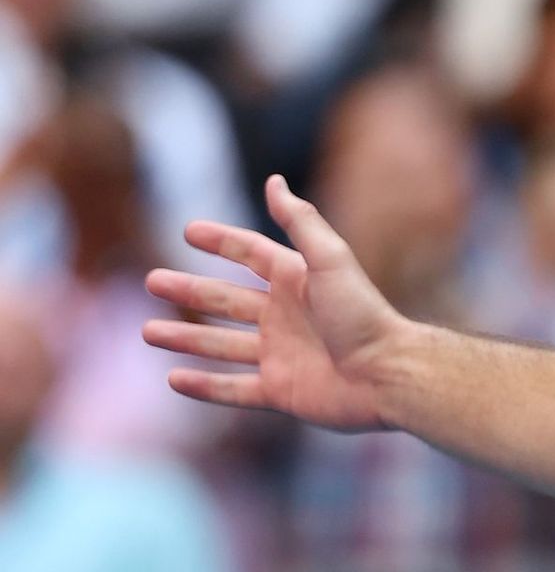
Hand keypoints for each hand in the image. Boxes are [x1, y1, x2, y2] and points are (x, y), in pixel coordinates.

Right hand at [142, 174, 410, 430]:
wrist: (388, 374)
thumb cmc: (362, 314)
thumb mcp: (330, 260)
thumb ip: (301, 221)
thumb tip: (274, 180)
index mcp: (297, 282)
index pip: (251, 256)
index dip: (223, 242)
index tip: (188, 230)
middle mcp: (286, 317)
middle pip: (227, 301)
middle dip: (190, 292)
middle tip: (151, 281)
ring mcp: (281, 356)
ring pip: (222, 345)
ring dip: (186, 339)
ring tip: (148, 331)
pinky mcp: (281, 391)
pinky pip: (234, 389)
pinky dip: (205, 386)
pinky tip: (174, 379)